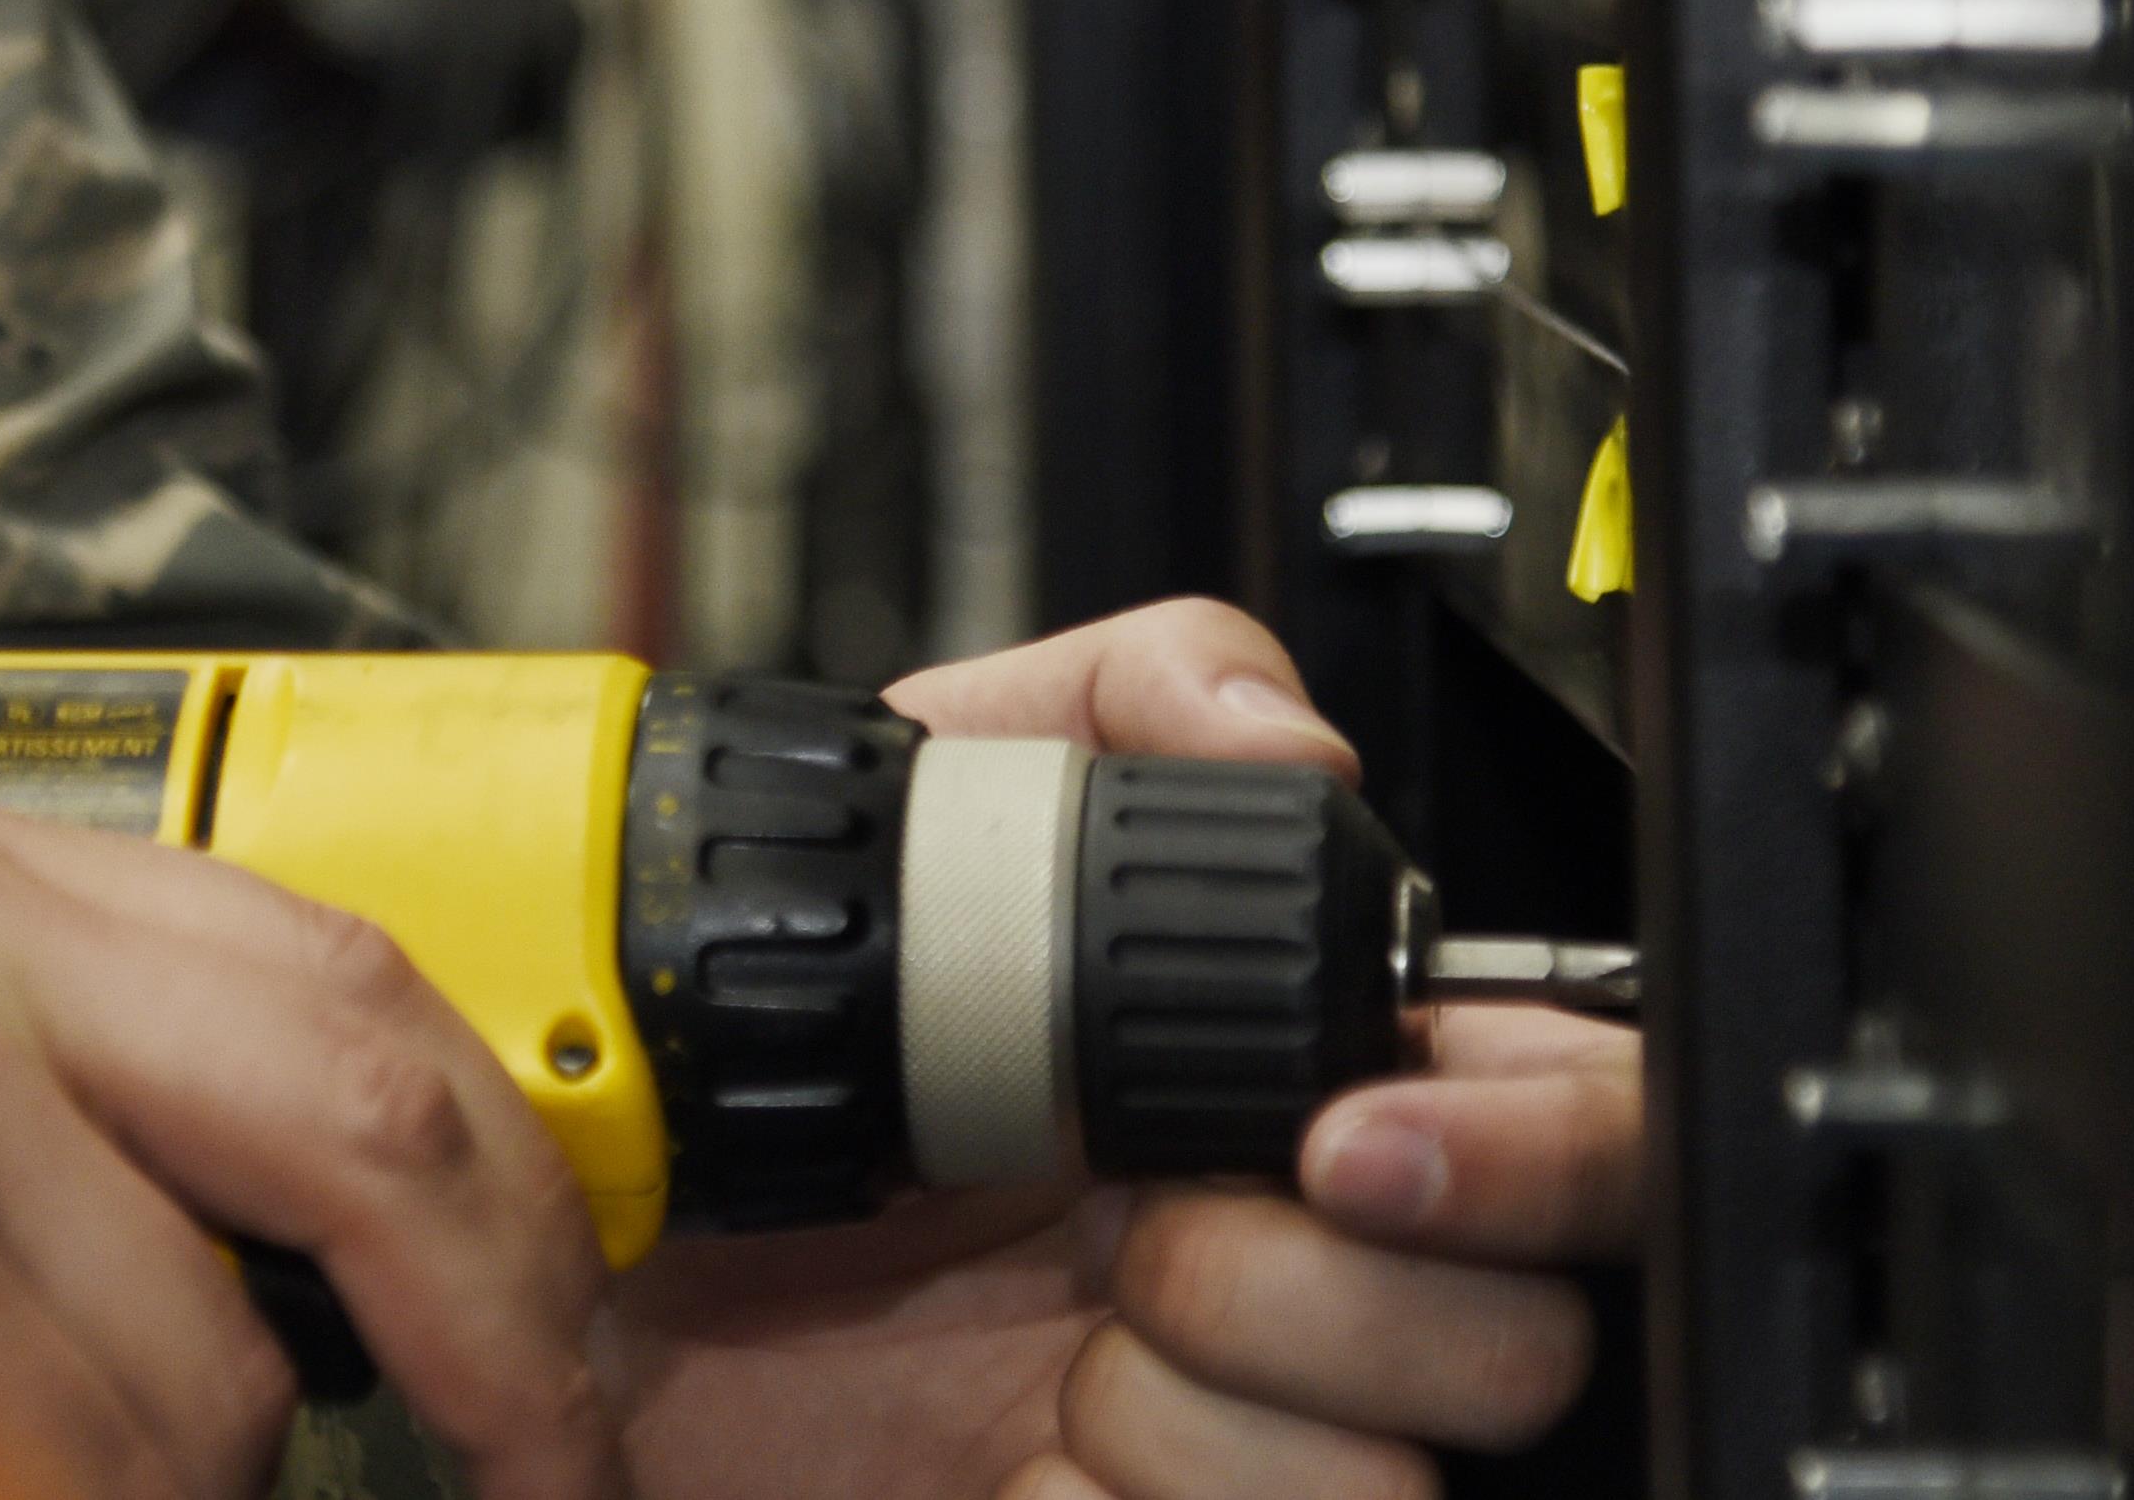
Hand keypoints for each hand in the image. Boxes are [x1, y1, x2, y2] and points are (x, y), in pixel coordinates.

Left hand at [603, 605, 1639, 1499]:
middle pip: (1526, 1328)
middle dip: (1372, 1283)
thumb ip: (1110, 709)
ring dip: (1234, 1397)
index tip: (1364, 1129)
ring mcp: (1213, 1444)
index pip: (1559, 1127)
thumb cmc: (776, 1054)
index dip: (1538, 1136)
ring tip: (1082, 1328)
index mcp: (1280, 1107)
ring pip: (1393, 1476)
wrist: (574, 1225)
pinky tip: (1035, 1452)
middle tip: (1175, 1228)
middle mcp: (1279, 1287)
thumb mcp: (920, 819)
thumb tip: (1290, 741)